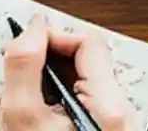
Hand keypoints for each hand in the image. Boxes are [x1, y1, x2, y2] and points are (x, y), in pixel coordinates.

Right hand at [0, 15, 136, 130]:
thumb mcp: (24, 119)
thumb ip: (25, 68)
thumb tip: (32, 27)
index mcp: (111, 106)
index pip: (87, 39)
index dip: (51, 35)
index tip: (26, 43)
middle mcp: (123, 113)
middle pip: (88, 58)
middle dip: (52, 59)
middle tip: (25, 76)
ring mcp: (120, 124)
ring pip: (87, 81)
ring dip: (58, 80)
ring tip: (33, 99)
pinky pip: (89, 102)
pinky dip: (65, 100)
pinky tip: (47, 117)